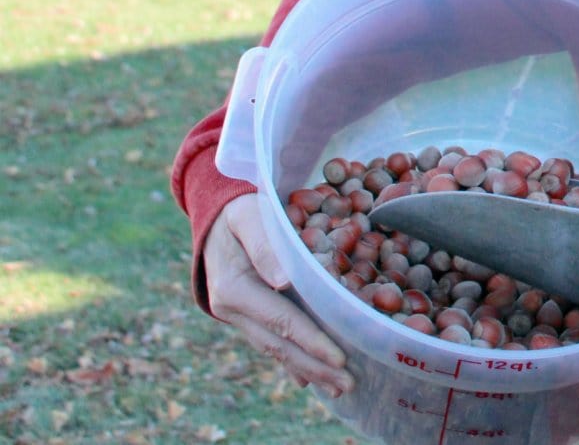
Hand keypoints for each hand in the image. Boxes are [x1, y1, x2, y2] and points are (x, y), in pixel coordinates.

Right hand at [205, 194, 352, 397]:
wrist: (213, 214)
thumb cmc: (239, 208)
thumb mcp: (249, 215)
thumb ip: (265, 244)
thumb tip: (283, 280)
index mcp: (234, 287)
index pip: (280, 320)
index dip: (310, 340)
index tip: (338, 359)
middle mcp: (232, 309)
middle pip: (279, 344)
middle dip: (314, 366)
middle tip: (348, 384)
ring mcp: (236, 315)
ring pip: (275, 348)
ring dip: (307, 368)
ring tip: (338, 386)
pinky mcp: (245, 315)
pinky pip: (270, 341)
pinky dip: (291, 360)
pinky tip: (309, 378)